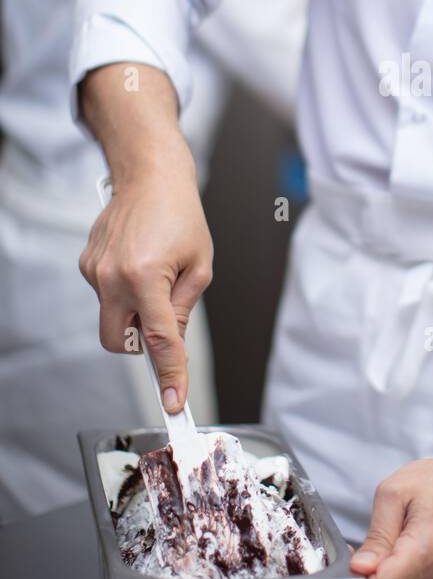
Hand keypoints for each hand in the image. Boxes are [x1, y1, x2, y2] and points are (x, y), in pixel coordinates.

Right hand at [79, 147, 212, 413]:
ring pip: (114, 317)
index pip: (159, 340)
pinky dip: (125, 291)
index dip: (170, 374)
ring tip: (156, 273)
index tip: (175, 401)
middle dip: (141, 344)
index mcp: (146, 277)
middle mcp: (113, 277)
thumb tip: (172, 342)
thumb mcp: (199, 264)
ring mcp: (95, 271)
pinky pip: (106, 295)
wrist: (149, 177)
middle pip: (120, 342)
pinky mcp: (86, 264)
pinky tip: (140, 262)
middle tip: (164, 320)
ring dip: (136, 309)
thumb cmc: (179, 215)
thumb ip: (184, 308)